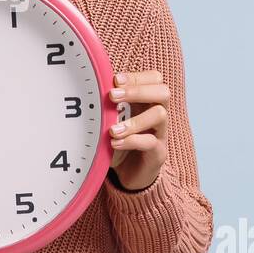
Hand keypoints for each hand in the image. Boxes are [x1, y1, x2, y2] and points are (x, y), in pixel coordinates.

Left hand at [107, 71, 168, 190]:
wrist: (127, 176)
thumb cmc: (118, 142)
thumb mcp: (110, 121)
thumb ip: (106, 105)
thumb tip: (90, 87)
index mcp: (147, 102)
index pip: (154, 79)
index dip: (136, 77)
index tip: (115, 80)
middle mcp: (157, 115)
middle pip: (163, 92)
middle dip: (137, 90)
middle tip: (113, 96)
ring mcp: (160, 134)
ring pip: (160, 114)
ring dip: (134, 119)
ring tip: (112, 130)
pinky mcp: (158, 153)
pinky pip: (151, 142)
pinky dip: (131, 141)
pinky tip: (114, 143)